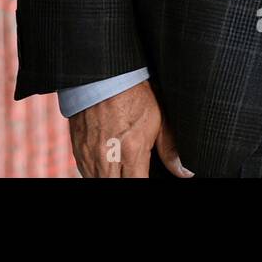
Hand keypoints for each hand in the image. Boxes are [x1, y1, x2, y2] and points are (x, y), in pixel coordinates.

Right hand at [68, 79, 191, 177]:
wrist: (104, 76)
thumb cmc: (133, 94)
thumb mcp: (159, 118)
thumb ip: (170, 149)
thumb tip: (184, 172)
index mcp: (131, 152)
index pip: (137, 185)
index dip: (144, 181)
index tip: (146, 174)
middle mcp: (108, 159)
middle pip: (116, 185)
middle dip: (127, 179)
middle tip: (134, 169)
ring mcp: (90, 156)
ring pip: (99, 181)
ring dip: (111, 177)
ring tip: (121, 165)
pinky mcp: (78, 151)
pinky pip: (86, 173)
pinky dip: (97, 172)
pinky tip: (107, 163)